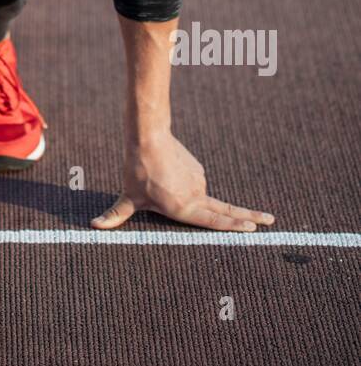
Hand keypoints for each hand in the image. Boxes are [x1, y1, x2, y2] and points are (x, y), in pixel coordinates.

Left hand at [91, 132, 274, 231]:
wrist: (147, 137)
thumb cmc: (137, 170)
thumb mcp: (128, 197)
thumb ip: (116, 215)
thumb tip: (94, 226)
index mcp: (183, 207)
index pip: (215, 221)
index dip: (235, 226)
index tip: (255, 228)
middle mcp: (196, 195)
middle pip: (226, 210)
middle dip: (248, 216)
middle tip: (271, 220)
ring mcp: (198, 180)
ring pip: (198, 195)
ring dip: (189, 197)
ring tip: (162, 184)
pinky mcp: (196, 169)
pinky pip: (192, 182)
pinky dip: (184, 185)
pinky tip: (167, 176)